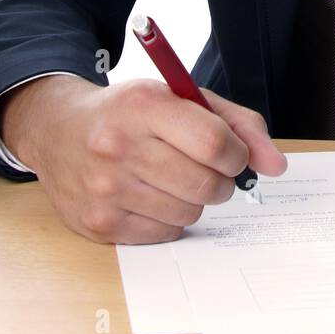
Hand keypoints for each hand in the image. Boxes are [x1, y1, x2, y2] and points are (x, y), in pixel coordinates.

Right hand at [0, 73, 286, 244]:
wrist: (58, 130)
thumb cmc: (131, 113)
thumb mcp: (182, 99)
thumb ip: (237, 125)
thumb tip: (276, 166)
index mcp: (144, 105)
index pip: (214, 142)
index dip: (237, 154)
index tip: (232, 154)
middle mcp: (118, 146)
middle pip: (205, 184)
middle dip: (220, 181)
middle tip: (207, 170)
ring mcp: (104, 188)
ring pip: (189, 214)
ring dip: (194, 200)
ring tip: (173, 179)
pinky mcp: (98, 223)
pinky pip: (164, 234)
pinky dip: (169, 219)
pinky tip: (151, 196)